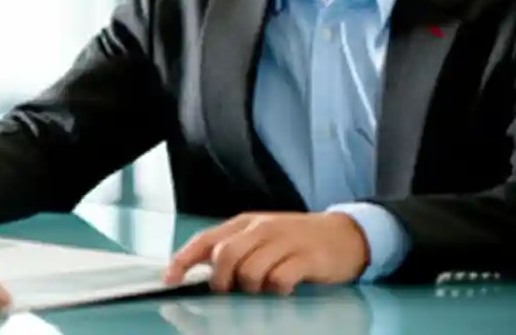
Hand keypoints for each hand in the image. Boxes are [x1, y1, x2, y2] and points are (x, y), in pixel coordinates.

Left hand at [163, 212, 369, 294]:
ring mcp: (285, 241)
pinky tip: (284, 289)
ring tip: (263, 289)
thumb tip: (202, 273)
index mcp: (245, 224)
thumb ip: (235, 250)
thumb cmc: (296, 240)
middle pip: (224, 256)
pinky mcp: (307, 258)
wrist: (345, 234)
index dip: (183, 260)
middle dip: (220, 280)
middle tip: (229, 292)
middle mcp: (261, 229)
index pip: (205, 240)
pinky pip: (280, 279)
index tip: (169, 280)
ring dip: (250, 288)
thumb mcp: (261, 237)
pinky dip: (276, 290)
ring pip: (250, 271)